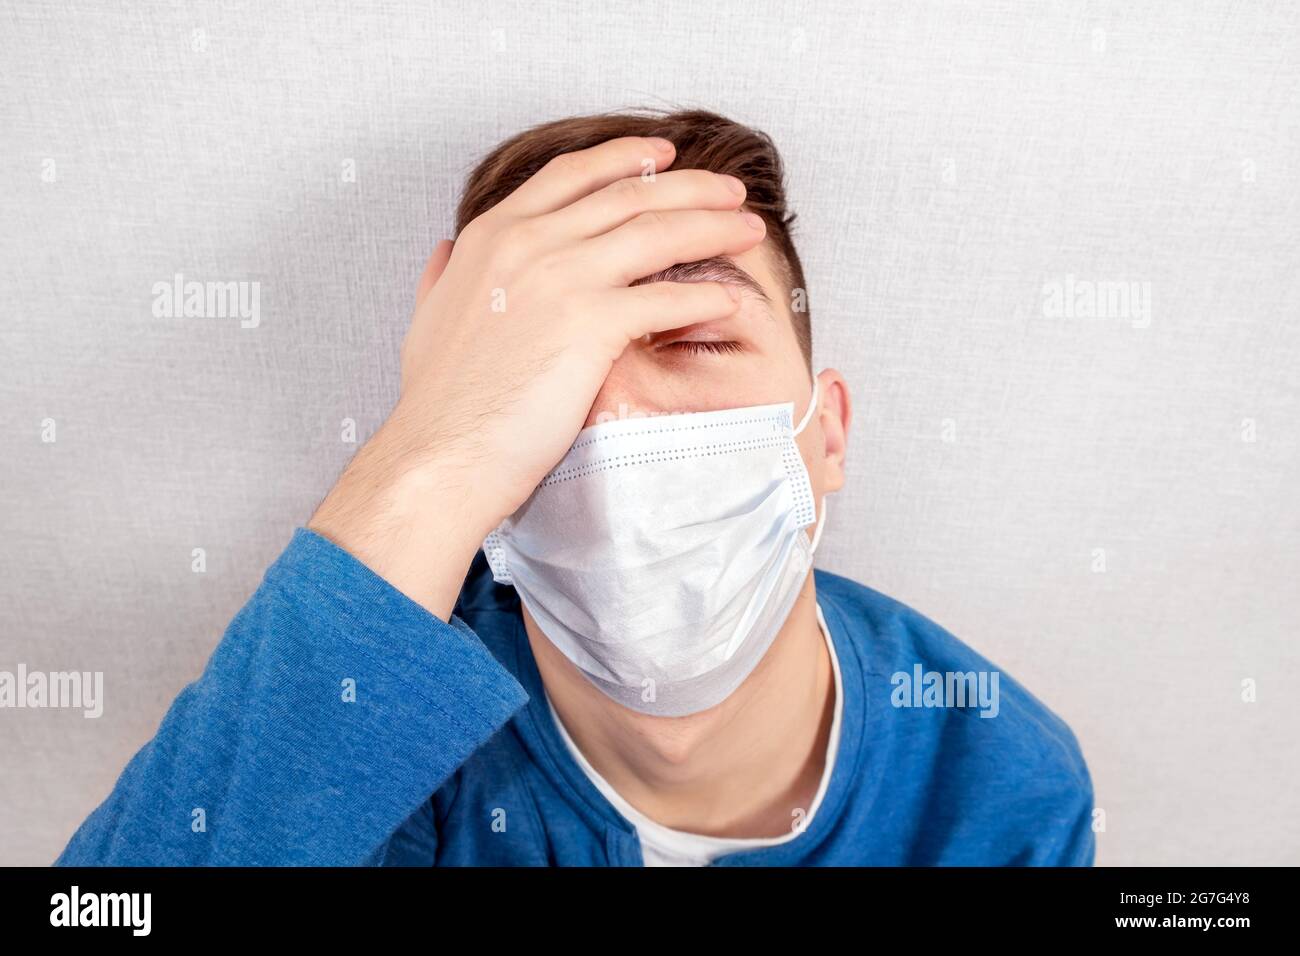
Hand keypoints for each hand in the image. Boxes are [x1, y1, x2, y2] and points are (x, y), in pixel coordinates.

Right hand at [310, 136, 766, 617]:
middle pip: (627, 195)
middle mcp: (528, 242)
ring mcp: (560, 277)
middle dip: (689, 187)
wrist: (439, 452)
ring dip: (712, 227)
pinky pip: (665, 297)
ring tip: (749, 231)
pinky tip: (729, 300)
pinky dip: (703, 295)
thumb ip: (444, 276)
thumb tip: (448, 250)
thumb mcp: (428, 318)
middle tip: (730, 190)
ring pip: (655, 233)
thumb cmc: (438, 402)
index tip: (663, 155)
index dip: (624, 158)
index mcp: (492, 235)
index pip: (571, 174)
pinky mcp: (589, 323)